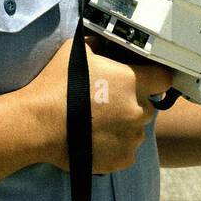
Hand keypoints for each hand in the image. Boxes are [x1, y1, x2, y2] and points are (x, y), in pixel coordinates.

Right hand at [22, 31, 173, 174]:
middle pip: (147, 105)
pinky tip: (95, 140)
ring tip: (97, 124)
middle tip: (107, 103)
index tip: (145, 79)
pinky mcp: (122, 159)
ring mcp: (131, 138)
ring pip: (137, 130)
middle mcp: (137, 110)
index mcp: (131, 81)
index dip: (154, 77)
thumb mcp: (77, 51)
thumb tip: (106, 40)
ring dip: (124, 126)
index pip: (163, 78)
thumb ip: (100, 45)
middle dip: (132, 103)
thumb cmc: (54, 85)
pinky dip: (116, 147)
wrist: (37, 124)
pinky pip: (127, 151)